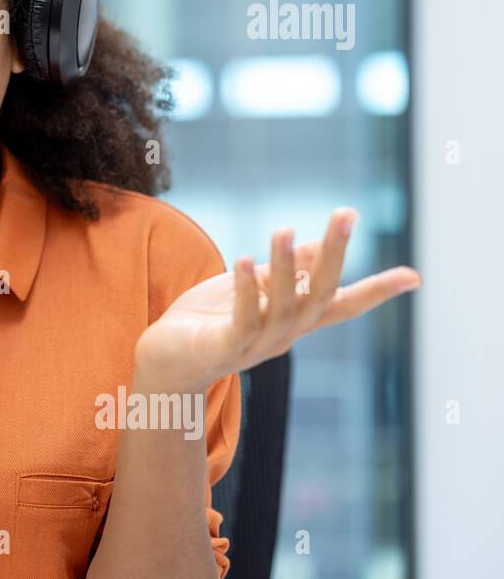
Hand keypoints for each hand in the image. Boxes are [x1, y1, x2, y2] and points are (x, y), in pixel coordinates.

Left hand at [134, 208, 421, 393]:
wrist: (163, 363)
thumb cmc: (206, 322)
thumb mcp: (248, 289)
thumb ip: (282, 271)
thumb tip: (314, 243)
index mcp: (294, 320)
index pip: (344, 304)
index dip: (378, 291)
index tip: (415, 277)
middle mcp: (284, 335)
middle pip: (320, 295)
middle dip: (334, 254)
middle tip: (346, 214)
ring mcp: (256, 345)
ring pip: (282, 306)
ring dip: (283, 266)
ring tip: (283, 229)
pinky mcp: (224, 347)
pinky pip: (242, 318)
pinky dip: (245, 289)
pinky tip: (245, 259)